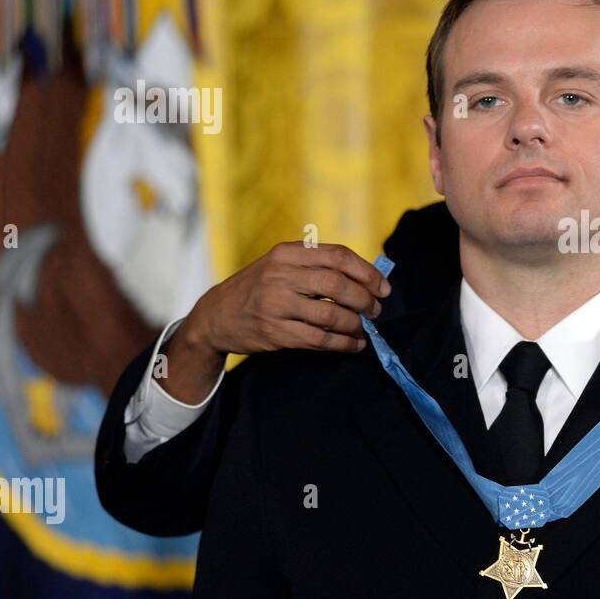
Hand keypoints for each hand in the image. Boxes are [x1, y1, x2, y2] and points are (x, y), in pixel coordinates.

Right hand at [157, 243, 390, 402]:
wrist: (216, 316)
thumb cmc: (260, 287)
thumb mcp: (280, 265)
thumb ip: (316, 265)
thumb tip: (368, 278)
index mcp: (287, 253)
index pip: (338, 256)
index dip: (367, 272)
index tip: (383, 287)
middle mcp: (280, 275)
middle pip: (338, 285)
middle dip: (365, 299)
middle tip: (376, 310)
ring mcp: (275, 305)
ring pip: (331, 315)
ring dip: (356, 324)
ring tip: (364, 329)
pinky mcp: (274, 332)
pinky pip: (319, 340)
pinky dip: (343, 344)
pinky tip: (353, 345)